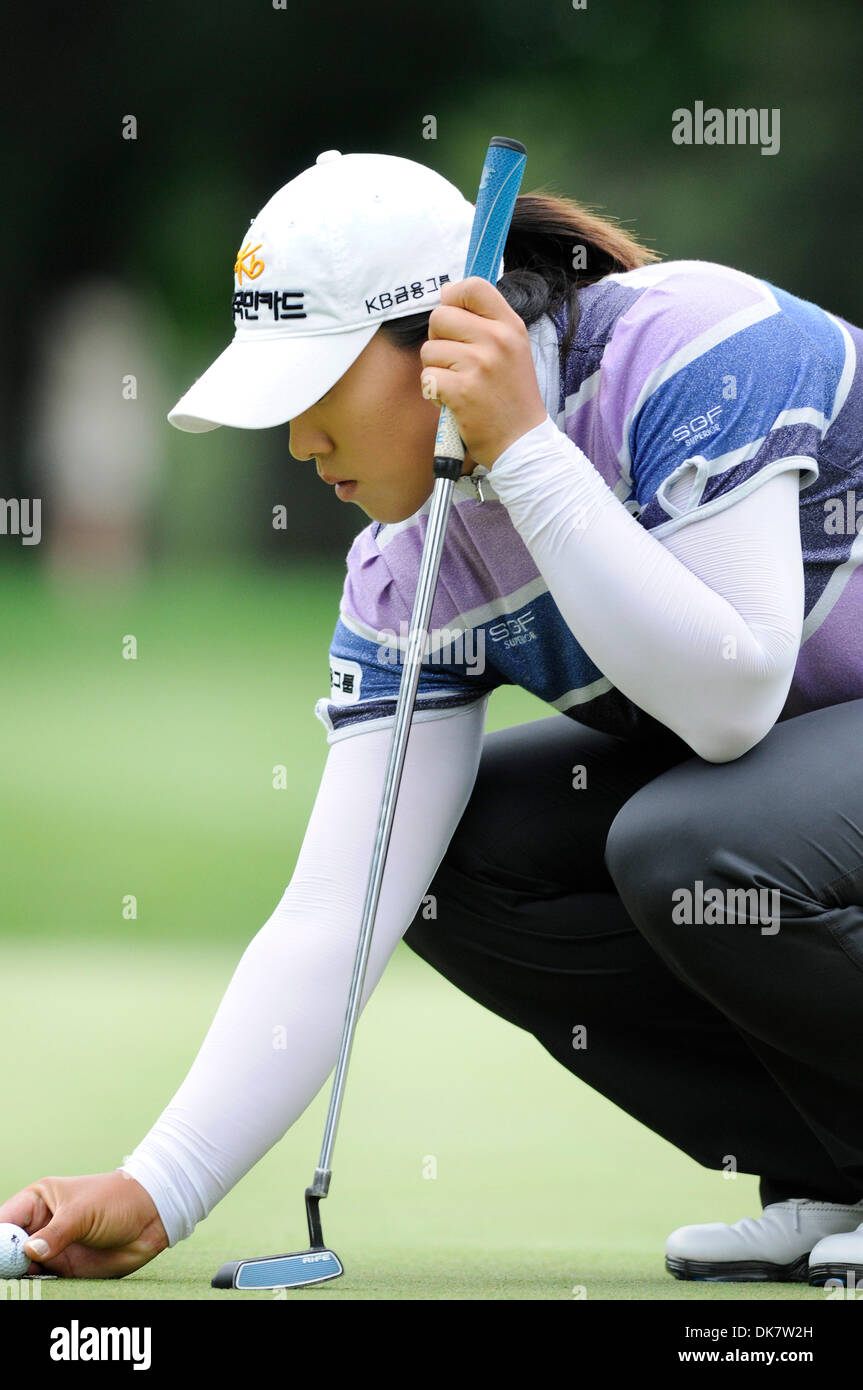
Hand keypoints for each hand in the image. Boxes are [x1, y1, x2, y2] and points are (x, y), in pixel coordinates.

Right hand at [0, 1171, 169, 1277]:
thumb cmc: (117, 1200)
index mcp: (40, 1200)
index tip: (0, 1252)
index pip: (6, 1220)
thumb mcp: (84, 1212)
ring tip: (22, 1279)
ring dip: (18, 1275)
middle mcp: (41, 1225)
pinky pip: (43, 1280)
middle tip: (6, 1272)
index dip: (0, 1237)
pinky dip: (35, 1285)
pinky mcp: (65, 1268)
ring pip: (22, 1267)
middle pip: (9, 1246)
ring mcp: (52, 1248)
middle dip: (5, 1259)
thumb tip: (28, 1252)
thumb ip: (56, 1233)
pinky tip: (33, 1287)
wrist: (151, 1217)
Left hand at [419, 277, 547, 468]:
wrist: (523, 443)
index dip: (453, 297)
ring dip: (436, 369)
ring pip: (429, 350)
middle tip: (455, 362)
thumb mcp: (513, 349)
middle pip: (440, 316)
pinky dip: (433, 392)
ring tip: (458, 384)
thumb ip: (486, 322)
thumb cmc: (512, 396)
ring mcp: (480, 365)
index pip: (473, 286)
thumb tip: (447, 293)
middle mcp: (497, 340)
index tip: (453, 317)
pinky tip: (452, 401)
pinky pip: (427, 377)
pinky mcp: (462, 391)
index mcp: (510, 326)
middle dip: (438, 339)